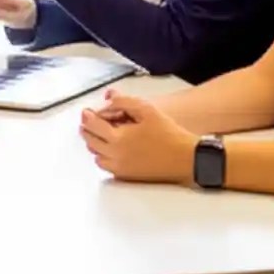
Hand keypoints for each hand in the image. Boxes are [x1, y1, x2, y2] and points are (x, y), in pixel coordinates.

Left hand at [79, 88, 196, 183]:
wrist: (186, 158)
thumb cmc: (170, 136)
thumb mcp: (147, 110)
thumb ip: (124, 101)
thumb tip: (109, 98)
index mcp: (117, 139)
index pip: (91, 125)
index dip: (87, 116)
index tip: (87, 111)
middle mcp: (115, 156)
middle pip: (90, 141)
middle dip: (88, 129)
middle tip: (90, 121)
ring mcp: (120, 168)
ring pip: (96, 156)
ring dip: (95, 144)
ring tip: (103, 134)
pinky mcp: (127, 176)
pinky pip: (107, 166)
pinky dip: (105, 156)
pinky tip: (114, 148)